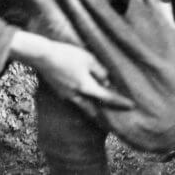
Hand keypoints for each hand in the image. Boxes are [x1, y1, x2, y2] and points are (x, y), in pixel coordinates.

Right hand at [9, 31, 133, 108]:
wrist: (43, 56)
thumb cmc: (68, 54)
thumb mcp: (88, 59)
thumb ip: (100, 71)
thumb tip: (107, 82)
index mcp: (85, 87)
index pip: (107, 97)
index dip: (119, 102)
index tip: (131, 106)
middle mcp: (76, 96)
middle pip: (94, 111)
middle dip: (105, 116)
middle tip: (116, 120)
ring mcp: (66, 96)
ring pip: (84, 108)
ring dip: (94, 111)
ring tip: (103, 114)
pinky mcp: (60, 92)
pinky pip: (75, 101)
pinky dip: (84, 103)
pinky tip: (87, 100)